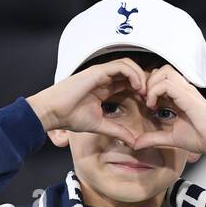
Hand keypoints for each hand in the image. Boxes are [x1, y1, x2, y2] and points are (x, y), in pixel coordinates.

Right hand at [26, 59, 144, 144]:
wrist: (53, 112)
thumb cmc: (69, 117)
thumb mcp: (100, 126)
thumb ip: (117, 131)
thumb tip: (133, 141)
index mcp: (105, 88)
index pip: (129, 83)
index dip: (142, 90)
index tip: (150, 103)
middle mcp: (104, 78)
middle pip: (131, 71)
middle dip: (145, 81)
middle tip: (152, 96)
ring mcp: (100, 73)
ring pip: (128, 65)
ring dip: (140, 76)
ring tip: (145, 91)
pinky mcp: (97, 71)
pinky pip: (120, 66)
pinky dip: (132, 74)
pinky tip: (137, 86)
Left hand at [129, 64, 205, 173]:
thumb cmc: (202, 138)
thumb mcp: (172, 138)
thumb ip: (154, 138)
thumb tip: (136, 144)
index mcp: (181, 96)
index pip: (162, 79)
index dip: (149, 88)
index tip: (145, 105)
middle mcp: (184, 90)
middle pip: (162, 70)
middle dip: (148, 82)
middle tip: (144, 100)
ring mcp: (186, 91)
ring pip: (163, 71)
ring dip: (151, 84)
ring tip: (149, 101)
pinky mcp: (187, 96)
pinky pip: (166, 84)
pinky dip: (154, 92)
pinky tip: (153, 106)